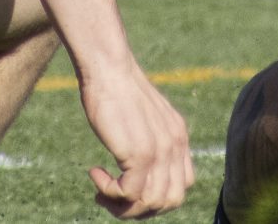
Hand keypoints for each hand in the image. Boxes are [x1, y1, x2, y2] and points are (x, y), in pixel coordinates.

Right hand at [77, 62, 193, 216]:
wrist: (108, 67)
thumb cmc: (116, 89)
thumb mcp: (143, 119)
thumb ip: (149, 140)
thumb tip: (136, 167)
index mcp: (179, 137)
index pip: (181, 185)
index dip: (156, 196)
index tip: (130, 190)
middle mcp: (175, 146)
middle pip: (170, 200)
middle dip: (140, 209)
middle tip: (113, 198)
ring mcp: (160, 151)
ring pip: (150, 203)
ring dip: (122, 205)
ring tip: (101, 191)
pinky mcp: (139, 154)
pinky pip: (129, 193)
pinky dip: (109, 192)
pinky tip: (95, 174)